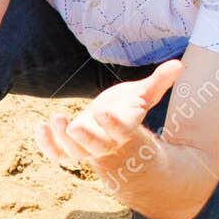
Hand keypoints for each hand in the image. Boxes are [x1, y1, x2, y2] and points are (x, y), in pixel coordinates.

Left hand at [36, 60, 181, 186]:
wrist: (115, 133)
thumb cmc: (129, 109)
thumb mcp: (143, 95)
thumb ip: (158, 82)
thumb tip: (178, 65)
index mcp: (125, 132)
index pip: (121, 132)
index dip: (112, 124)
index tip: (103, 111)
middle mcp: (106, 145)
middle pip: (95, 148)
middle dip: (84, 139)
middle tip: (73, 126)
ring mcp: (86, 149)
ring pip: (74, 152)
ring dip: (61, 139)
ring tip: (55, 119)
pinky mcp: (70, 149)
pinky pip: (58, 154)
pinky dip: (47, 144)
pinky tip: (40, 128)